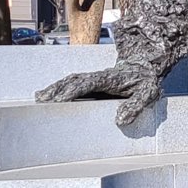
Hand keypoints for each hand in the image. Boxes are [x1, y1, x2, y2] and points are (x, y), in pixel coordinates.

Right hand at [35, 66, 165, 127]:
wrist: (147, 67)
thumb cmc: (146, 81)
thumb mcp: (147, 94)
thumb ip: (135, 106)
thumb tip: (120, 120)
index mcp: (110, 78)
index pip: (87, 83)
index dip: (72, 91)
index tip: (59, 100)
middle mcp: (99, 76)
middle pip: (73, 80)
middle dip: (57, 89)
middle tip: (42, 101)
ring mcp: (95, 78)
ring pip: (71, 80)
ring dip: (55, 88)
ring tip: (40, 99)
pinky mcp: (93, 82)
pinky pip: (74, 84)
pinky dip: (60, 88)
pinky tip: (49, 95)